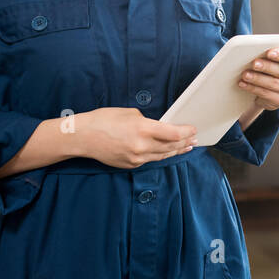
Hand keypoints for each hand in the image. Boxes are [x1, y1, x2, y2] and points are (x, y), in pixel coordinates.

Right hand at [75, 107, 195, 167]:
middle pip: (171, 146)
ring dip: (176, 150)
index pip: (174, 134)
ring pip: (163, 155)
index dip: (187, 132)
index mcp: (143, 129)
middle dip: (185, 142)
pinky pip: (150, 159)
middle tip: (195, 139)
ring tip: (187, 147)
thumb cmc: (104, 120)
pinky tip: (167, 152)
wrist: (83, 137)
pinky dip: (160, 154)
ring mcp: (136, 158)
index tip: (194, 129)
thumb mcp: (130, 114)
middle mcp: (142, 146)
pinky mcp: (131, 165)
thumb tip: (158, 128)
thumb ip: (148, 122)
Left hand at [238, 23, 278, 110]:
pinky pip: (268, 96)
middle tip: (253, 63)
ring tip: (245, 74)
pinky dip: (254, 89)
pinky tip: (244, 84)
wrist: (273, 84)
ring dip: (257, 79)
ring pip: (274, 85)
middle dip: (267, 67)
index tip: (269, 52)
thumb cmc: (278, 62)